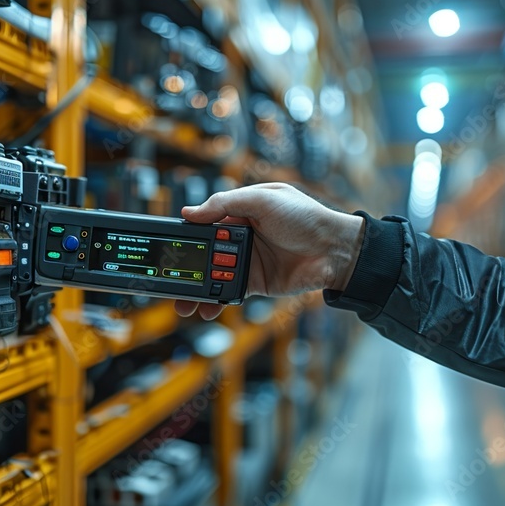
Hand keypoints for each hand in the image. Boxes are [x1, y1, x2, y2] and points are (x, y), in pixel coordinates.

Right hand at [174, 183, 364, 319]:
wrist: (336, 251)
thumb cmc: (306, 217)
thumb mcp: (264, 199)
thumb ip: (225, 203)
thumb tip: (191, 212)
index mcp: (241, 211)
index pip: (205, 222)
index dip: (188, 235)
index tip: (169, 246)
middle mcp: (241, 236)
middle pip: (205, 253)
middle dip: (187, 268)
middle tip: (168, 280)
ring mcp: (248, 261)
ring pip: (214, 275)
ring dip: (197, 289)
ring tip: (183, 303)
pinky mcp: (256, 282)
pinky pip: (229, 292)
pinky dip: (216, 300)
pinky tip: (206, 307)